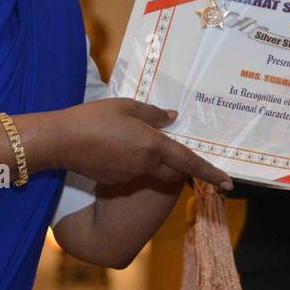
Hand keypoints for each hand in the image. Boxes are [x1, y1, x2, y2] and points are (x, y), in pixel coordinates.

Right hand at [52, 99, 232, 189]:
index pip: (188, 162)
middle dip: (180, 165)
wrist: (61, 141)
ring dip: (153, 161)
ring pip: (152, 171)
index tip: (229, 183)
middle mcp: (145, 165)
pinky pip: (133, 173)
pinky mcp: (114, 180)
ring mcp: (129, 175)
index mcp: (152, 146)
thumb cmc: (94, 118)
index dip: (210, 172)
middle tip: (176, 149)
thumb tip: (172, 118)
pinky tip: (115, 146)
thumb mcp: (126, 106)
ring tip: (133, 139)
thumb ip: (152, 113)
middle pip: (173, 171)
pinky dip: (133, 163)